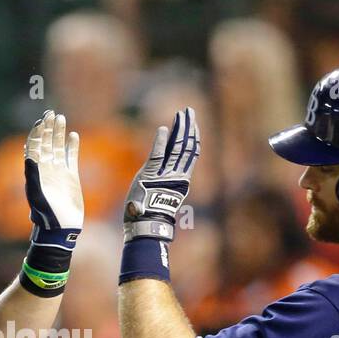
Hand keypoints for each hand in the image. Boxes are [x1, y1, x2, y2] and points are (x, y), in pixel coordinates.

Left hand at [24, 110, 83, 231]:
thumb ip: (33, 174)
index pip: (34, 146)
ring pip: (58, 147)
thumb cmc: (46, 213)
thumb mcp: (36, 194)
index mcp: (35, 171)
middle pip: (45, 143)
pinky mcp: (71, 176)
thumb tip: (29, 154)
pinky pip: (71, 157)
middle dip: (47, 128)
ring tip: (61, 118)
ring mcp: (59, 171)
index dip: (37, 133)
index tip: (41, 121)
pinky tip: (73, 136)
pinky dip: (72, 146)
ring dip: (58, 133)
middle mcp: (46, 168)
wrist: (62, 227)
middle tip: (51, 113)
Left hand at [124, 107, 199, 241]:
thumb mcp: (160, 195)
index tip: (192, 124)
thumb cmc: (150, 214)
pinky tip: (164, 129)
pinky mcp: (151, 175)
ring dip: (180, 129)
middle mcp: (177, 176)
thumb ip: (162, 181)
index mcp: (181, 180)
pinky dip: (161, 141)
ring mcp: (165, 175)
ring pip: (177, 148)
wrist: (146, 226)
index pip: (190, 154)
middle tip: (189, 111)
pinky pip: (158, 155)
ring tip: (182, 114)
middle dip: (188, 127)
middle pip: (186, 147)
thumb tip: (161, 175)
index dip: (192, 137)